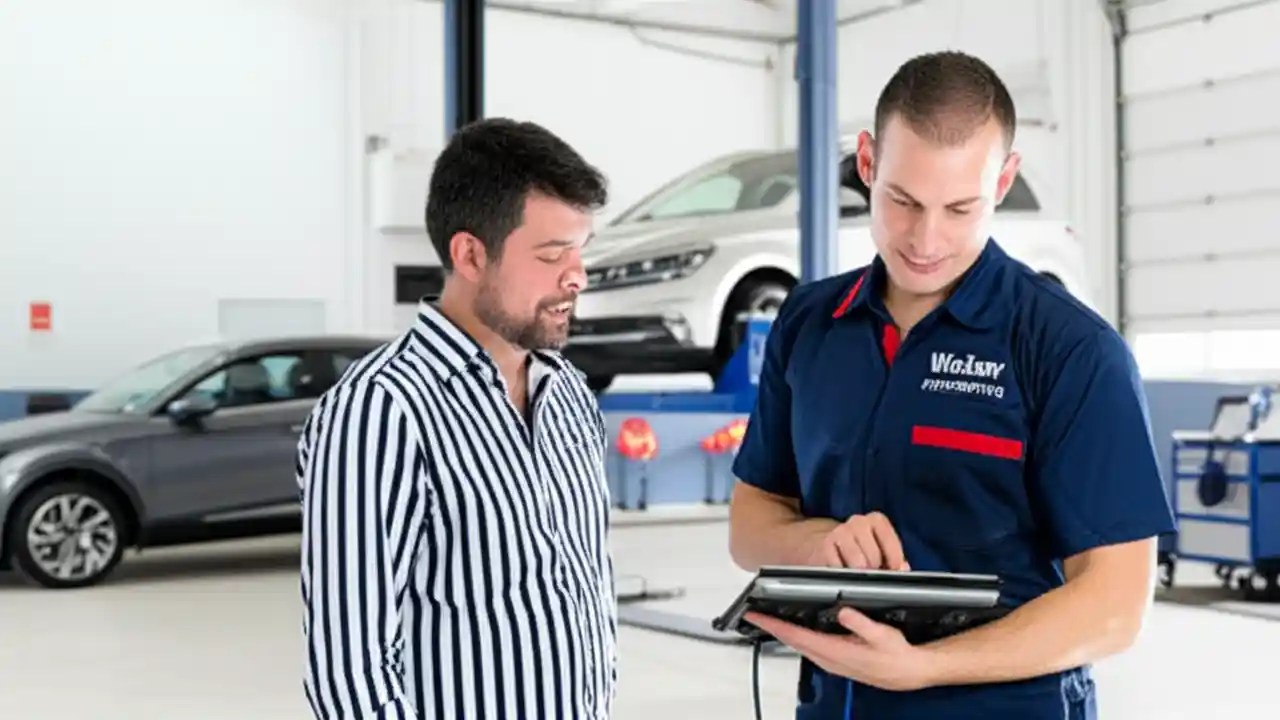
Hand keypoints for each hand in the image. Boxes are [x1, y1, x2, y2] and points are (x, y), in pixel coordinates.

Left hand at [745, 607, 936, 691]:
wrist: (909, 672)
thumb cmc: (897, 655)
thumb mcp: (883, 635)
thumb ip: (861, 623)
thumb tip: (843, 611)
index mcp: (836, 651)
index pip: (797, 636)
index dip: (775, 626)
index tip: (757, 617)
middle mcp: (830, 659)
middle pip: (793, 642)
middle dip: (773, 627)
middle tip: (756, 614)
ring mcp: (832, 662)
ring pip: (800, 646)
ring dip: (784, 633)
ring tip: (770, 619)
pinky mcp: (836, 662)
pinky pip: (809, 649)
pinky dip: (797, 638)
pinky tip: (796, 630)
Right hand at [808, 511, 908, 570]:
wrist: (828, 543)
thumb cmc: (862, 548)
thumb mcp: (881, 548)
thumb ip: (896, 558)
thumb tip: (903, 568)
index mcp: (876, 520)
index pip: (890, 541)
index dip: (894, 560)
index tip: (894, 571)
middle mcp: (858, 522)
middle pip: (873, 555)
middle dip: (876, 570)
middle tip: (874, 575)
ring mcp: (840, 533)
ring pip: (858, 562)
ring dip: (861, 574)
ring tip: (860, 576)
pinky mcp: (825, 546)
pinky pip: (840, 568)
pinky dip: (844, 576)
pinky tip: (846, 574)